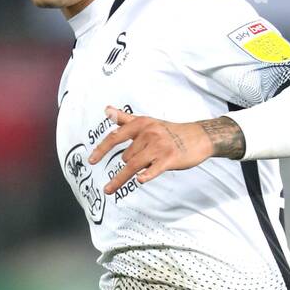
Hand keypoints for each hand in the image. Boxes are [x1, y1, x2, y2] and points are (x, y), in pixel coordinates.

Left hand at [87, 106, 213, 195]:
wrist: (198, 137)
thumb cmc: (170, 131)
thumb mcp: (147, 122)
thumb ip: (125, 119)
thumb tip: (106, 109)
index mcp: (141, 124)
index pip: (115, 137)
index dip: (101, 150)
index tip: (91, 161)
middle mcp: (148, 133)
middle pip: (126, 158)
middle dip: (132, 163)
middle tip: (148, 157)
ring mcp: (158, 146)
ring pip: (134, 166)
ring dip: (136, 171)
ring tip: (149, 166)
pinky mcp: (168, 159)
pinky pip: (151, 170)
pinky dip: (145, 176)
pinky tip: (140, 180)